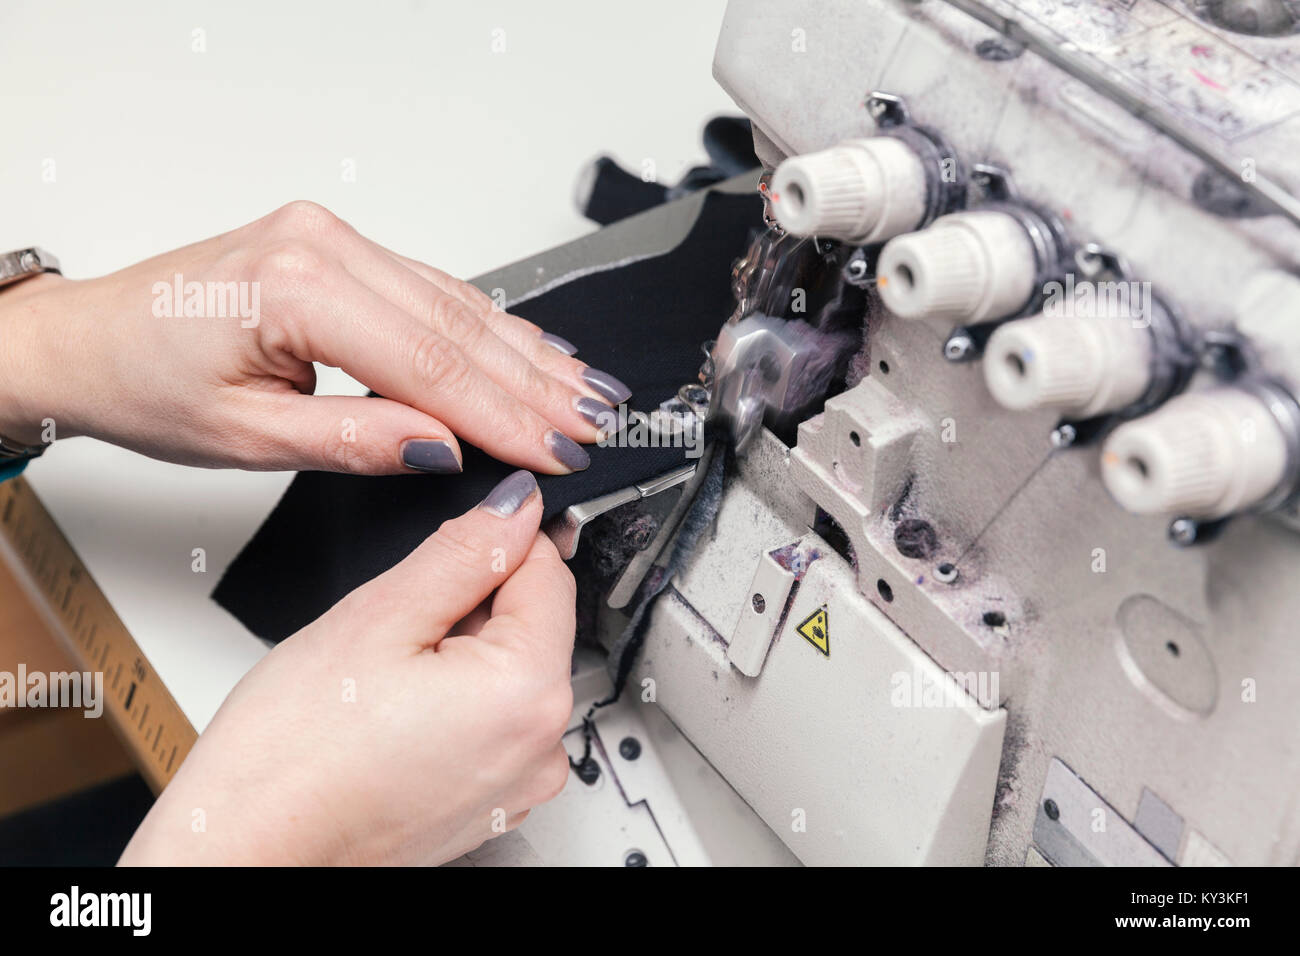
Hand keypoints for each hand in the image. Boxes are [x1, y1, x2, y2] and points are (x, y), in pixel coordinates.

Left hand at [0, 201, 629, 473]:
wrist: (93, 340)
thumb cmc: (148, 382)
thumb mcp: (246, 438)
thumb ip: (354, 441)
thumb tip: (443, 452)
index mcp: (296, 287)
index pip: (430, 361)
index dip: (504, 415)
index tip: (557, 451)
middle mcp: (322, 246)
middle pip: (457, 325)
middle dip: (534, 384)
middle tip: (594, 426)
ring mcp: (334, 240)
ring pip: (457, 302)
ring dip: (526, 354)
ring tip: (586, 393)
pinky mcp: (339, 251)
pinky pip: (433, 291)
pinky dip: (488, 330)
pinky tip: (532, 352)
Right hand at [120, 470, 574, 864]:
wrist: (249, 852)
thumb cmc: (292, 758)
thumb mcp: (379, 617)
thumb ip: (465, 551)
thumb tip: (518, 505)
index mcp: (529, 692)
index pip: (550, 571)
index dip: (494, 543)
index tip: (449, 544)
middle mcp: (542, 745)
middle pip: (533, 624)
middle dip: (470, 605)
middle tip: (394, 627)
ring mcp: (519, 782)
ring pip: (508, 671)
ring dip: (458, 653)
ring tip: (384, 679)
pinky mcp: (492, 802)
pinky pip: (491, 722)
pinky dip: (453, 702)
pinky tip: (393, 715)